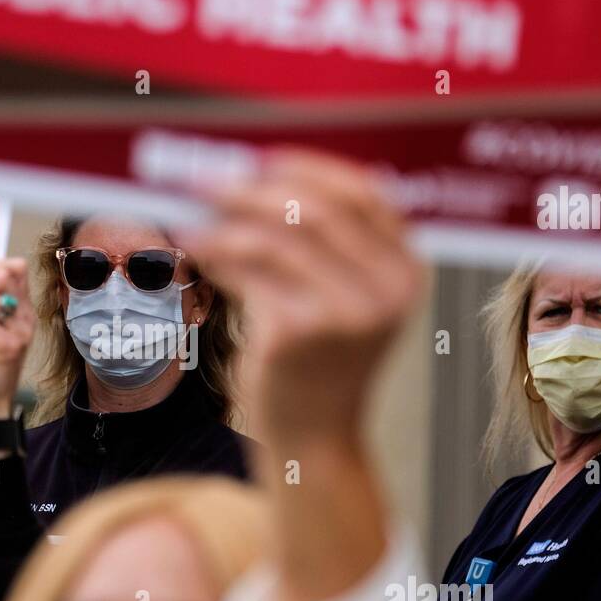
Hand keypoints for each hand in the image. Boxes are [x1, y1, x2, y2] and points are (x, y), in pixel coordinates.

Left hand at [187, 149, 423, 443]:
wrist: (314, 439)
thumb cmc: (319, 363)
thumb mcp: (344, 301)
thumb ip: (326, 246)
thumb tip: (259, 177)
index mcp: (407, 272)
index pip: (364, 194)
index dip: (309, 169)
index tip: (263, 161)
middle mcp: (387, 290)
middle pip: (316, 209)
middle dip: (255, 188)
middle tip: (208, 181)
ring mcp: (346, 312)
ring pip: (277, 237)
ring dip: (226, 219)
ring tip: (193, 218)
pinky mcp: (299, 332)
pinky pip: (249, 271)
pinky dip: (217, 252)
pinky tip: (196, 249)